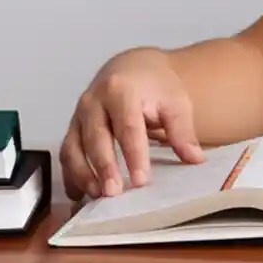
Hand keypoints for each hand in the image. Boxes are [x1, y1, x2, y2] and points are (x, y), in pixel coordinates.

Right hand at [59, 48, 204, 200]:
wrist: (132, 67)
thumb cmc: (156, 86)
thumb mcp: (175, 102)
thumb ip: (183, 131)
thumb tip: (195, 159)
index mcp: (122, 90)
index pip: (128, 127)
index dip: (134, 155)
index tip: (141, 181)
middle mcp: (94, 101)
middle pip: (96, 138)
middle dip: (104, 167)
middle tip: (113, 194)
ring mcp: (79, 114)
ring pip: (73, 147)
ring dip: (82, 174)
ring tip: (97, 196)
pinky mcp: (72, 126)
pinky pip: (66, 152)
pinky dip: (70, 174)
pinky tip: (80, 194)